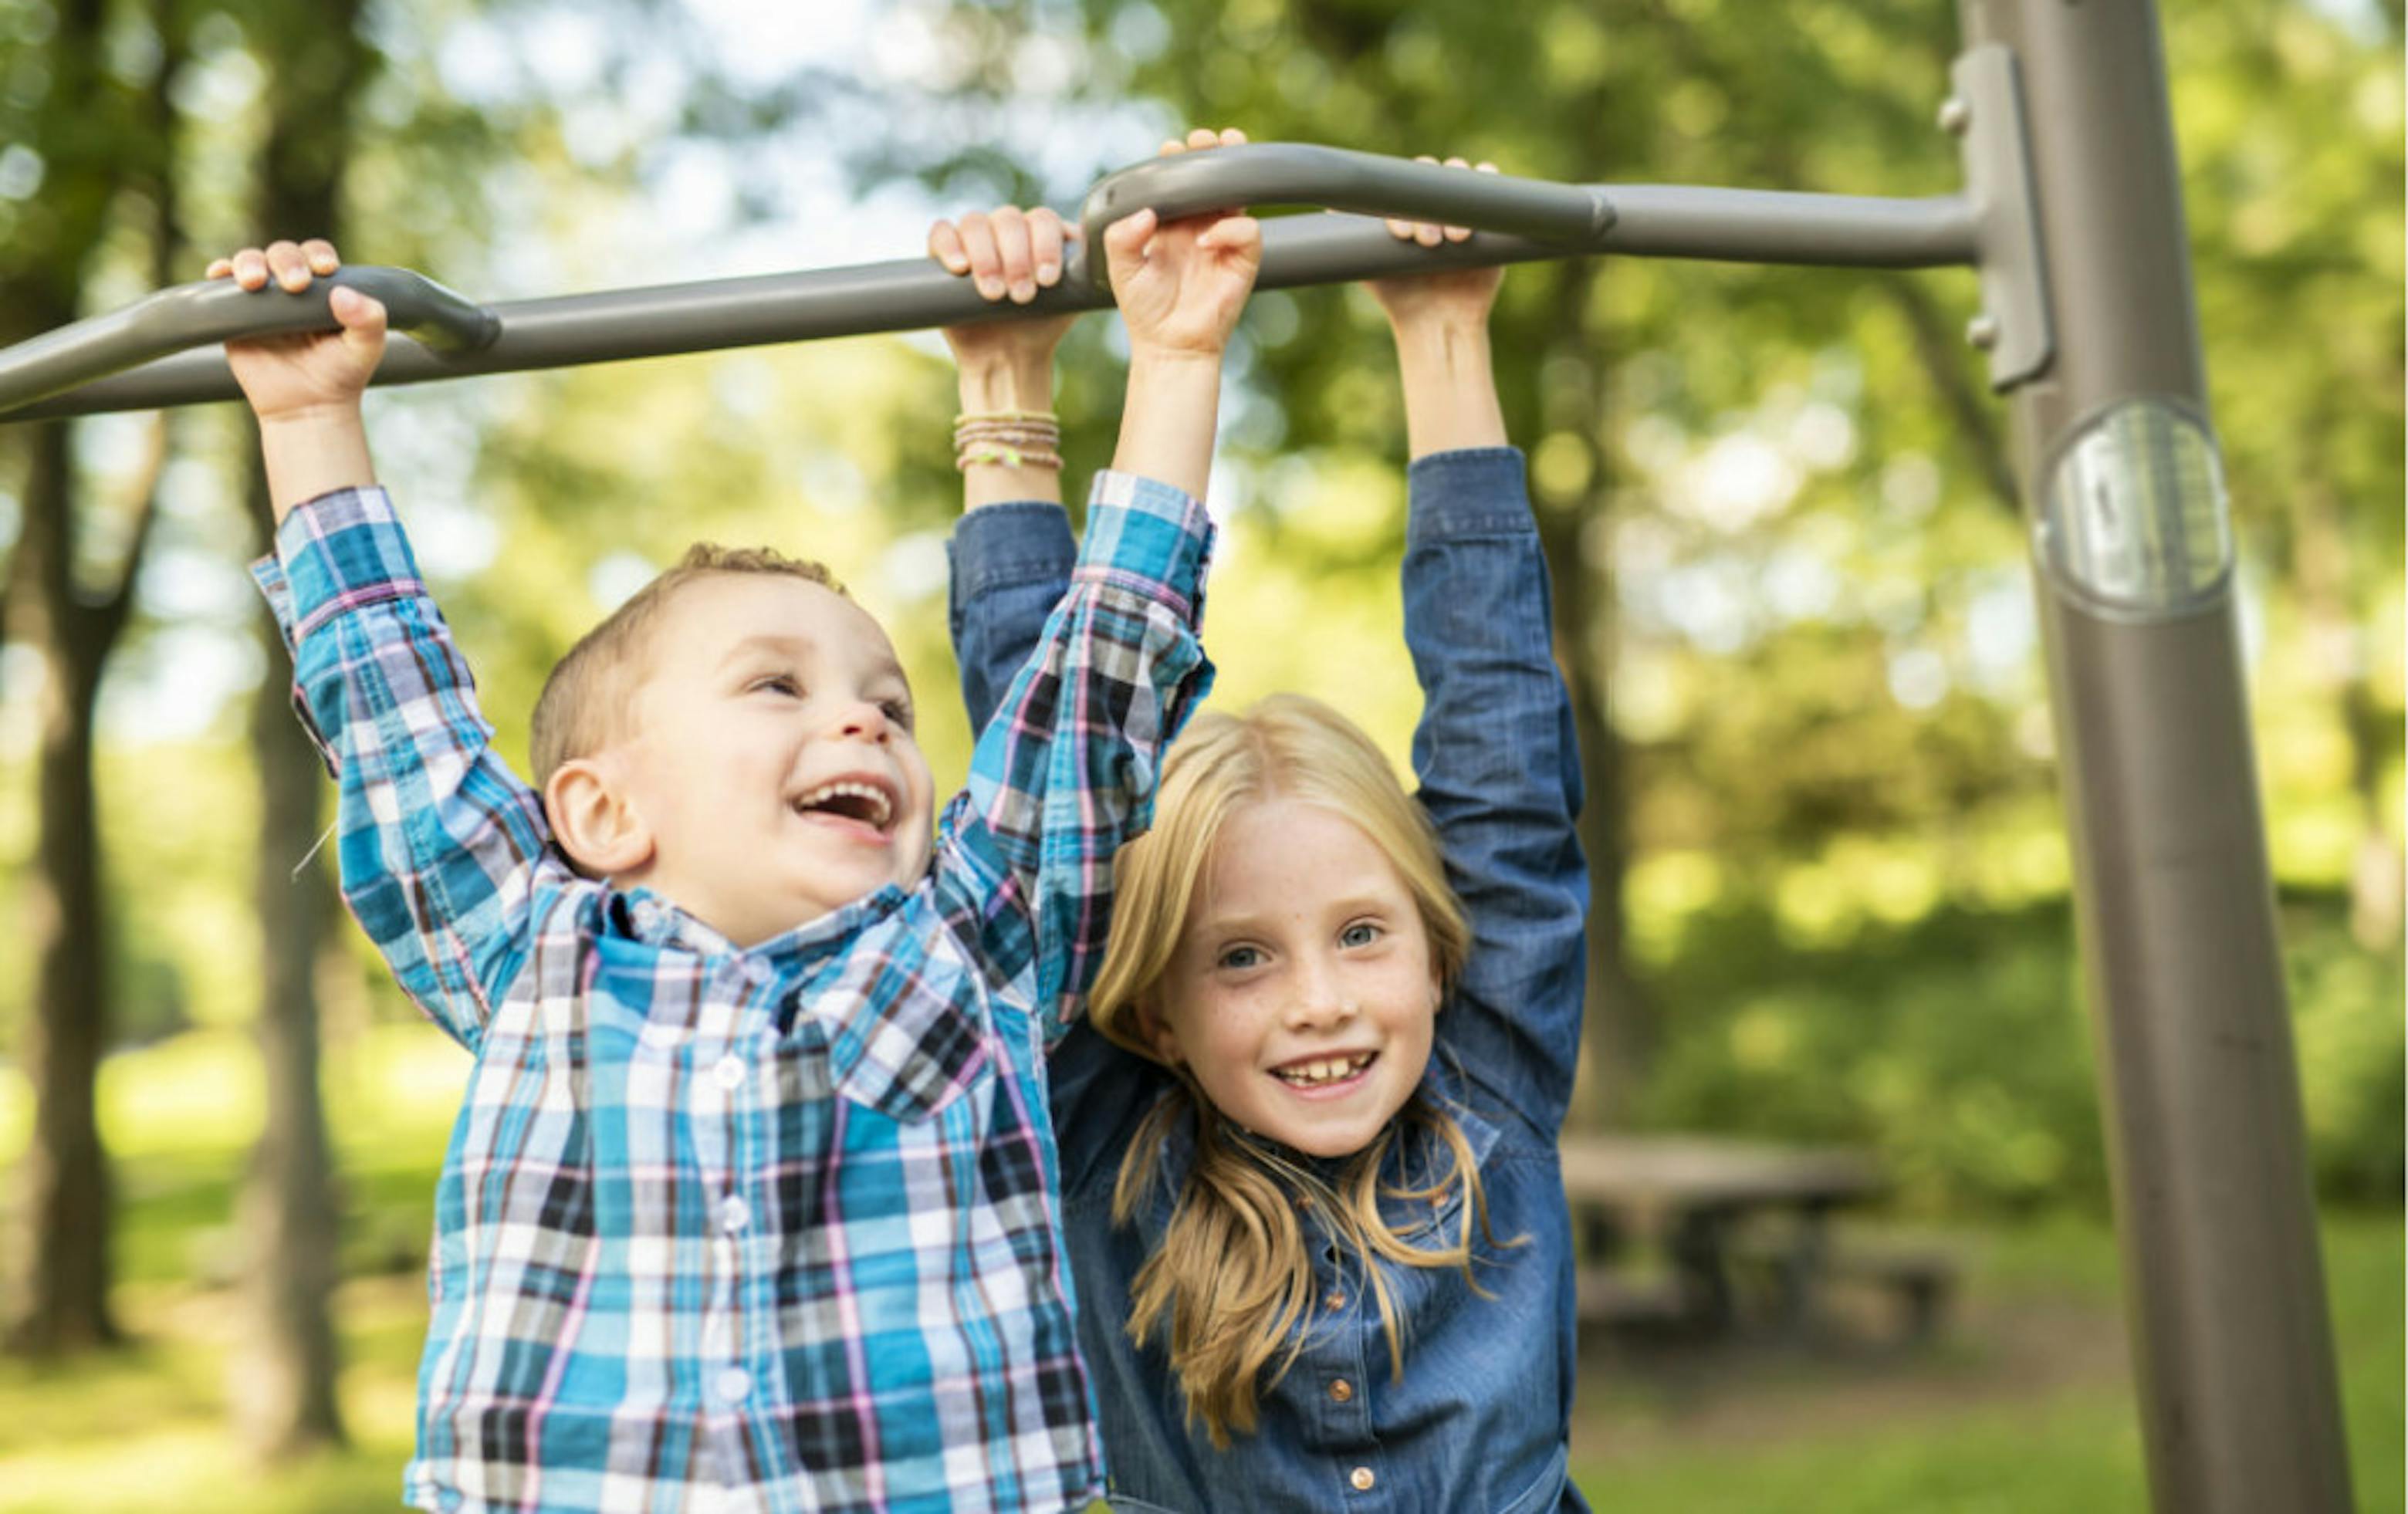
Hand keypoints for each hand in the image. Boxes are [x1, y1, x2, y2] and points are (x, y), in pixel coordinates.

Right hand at [206, 239, 387, 422]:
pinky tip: (221, 275)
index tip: (326, 269)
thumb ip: (370, 320)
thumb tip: (342, 294)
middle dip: (288, 261)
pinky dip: (219, 273)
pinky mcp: (234, 313)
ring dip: (251, 263)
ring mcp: (262, 298)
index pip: (317, 255)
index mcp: (323, 286)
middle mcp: (291, 286)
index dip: (319, 255)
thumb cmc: (340, 375)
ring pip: (250, 261)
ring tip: (256, 282)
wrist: (307, 408)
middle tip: (296, 285)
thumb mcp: (366, 349)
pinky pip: (221, 287)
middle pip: (283, 253)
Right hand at [929, 205, 1078, 381]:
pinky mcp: (945, 249)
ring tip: (994, 293)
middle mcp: (1008, 228)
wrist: (1008, 356)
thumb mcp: (1071, 301)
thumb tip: (1105, 258)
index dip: (1045, 245)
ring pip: (975, 223)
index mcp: (1041, 232)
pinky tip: (960, 268)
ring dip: (986, 257)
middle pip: (1009, 219)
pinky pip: (941, 232)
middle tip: (1022, 295)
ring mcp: (976, 237)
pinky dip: (949, 245)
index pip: (1043, 219)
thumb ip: (1086, 277)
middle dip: (1016, 258)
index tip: (1048, 281)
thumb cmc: (1042, 327)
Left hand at [1103, 128, 1262, 361]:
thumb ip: (1122, 237)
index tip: (1169, 150)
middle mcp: (1201, 224)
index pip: (1180, 179)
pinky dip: (1230, 230)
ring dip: (1233, 171)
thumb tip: (1147, 212)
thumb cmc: (1144, 309)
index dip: (1177, 160)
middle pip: (1215, 177)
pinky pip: (1247, 232)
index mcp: (1173, 221)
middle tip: (1202, 141)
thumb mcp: (1120, 268)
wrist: (1168, 346)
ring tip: (1222, 153)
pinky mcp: (1243, 261)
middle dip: (1212, 152)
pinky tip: (1205, 241)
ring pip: (1239, 193)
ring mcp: (1224, 241)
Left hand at [1365, 158, 1504, 333]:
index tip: (1399, 235)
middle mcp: (1434, 202)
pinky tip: (1483, 191)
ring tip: (1455, 238)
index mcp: (1406, 206)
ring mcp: (1463, 206)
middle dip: (1429, 208)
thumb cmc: (1400, 294)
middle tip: (1426, 242)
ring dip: (1457, 201)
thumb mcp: (1370, 266)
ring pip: (1461, 178)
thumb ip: (1352, 238)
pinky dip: (1489, 179)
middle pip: (1433, 177)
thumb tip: (1329, 208)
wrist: (1436, 322)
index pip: (1402, 185)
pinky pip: (1492, 186)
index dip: (1400, 204)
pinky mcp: (1491, 217)